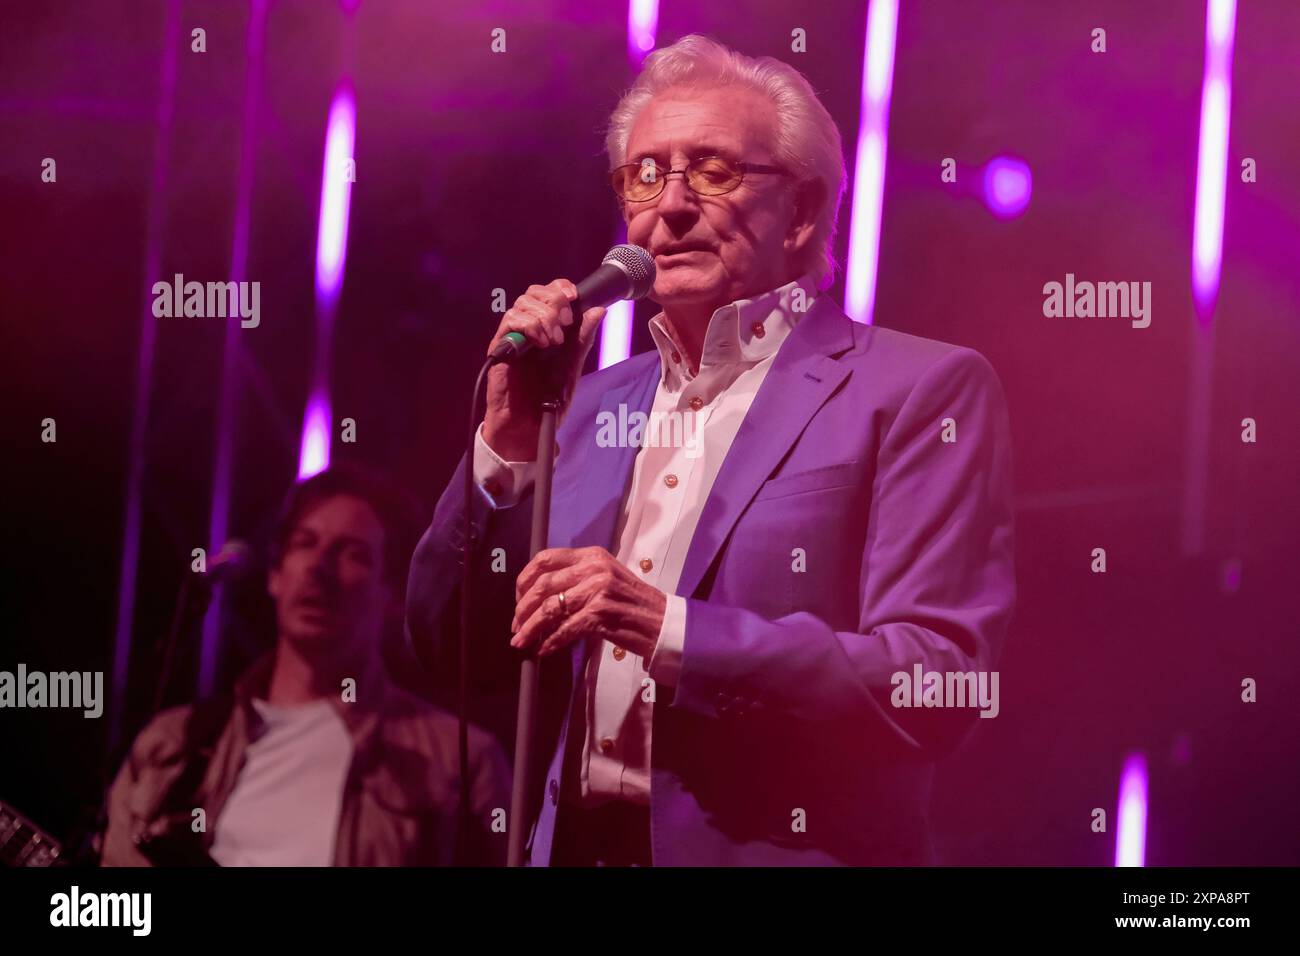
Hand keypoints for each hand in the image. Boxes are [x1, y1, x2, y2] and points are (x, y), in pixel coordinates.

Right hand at [482, 279, 605, 461]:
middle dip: (554, 302)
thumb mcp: (572, 367)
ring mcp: (513, 338)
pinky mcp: (500, 347)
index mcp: (546, 330)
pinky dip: (528, 326)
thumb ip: (582, 339)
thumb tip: (598, 310)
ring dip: (543, 316)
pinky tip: (540, 343)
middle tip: (565, 323)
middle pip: (534, 293)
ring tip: (553, 341)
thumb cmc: (546, 401)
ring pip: (522, 304)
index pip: (548, 293)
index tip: (573, 295)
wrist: (529, 427)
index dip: (560, 288)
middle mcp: (528, 330)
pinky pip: (510, 322)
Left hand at [510, 547, 666, 659]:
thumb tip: (538, 599)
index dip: (525, 579)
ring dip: (530, 628)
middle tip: (516, 626)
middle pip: (542, 585)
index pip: (546, 558)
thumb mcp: (605, 580)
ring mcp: (598, 589)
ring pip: (549, 608)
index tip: (518, 599)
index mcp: (593, 555)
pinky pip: (565, 629)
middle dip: (522, 609)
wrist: (663, 623)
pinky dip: (550, 642)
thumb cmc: (633, 605)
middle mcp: (594, 568)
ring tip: (521, 641)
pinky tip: (543, 650)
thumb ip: (576, 581)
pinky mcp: (601, 613)